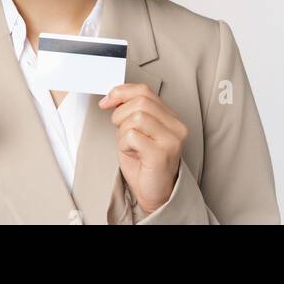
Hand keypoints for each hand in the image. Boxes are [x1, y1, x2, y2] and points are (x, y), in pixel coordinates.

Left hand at [99, 83, 186, 214]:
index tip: (107, 101)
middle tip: (120, 130)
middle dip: (120, 115)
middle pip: (140, 102)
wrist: (154, 193)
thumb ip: (132, 111)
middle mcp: (176, 126)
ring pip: (136, 118)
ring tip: (128, 145)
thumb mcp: (137, 131)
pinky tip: (131, 153)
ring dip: (122, 132)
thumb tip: (113, 96)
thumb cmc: (144, 163)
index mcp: (171, 117)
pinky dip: (124, 144)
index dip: (121, 92)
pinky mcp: (161, 154)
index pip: (145, 91)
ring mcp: (171, 140)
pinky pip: (132, 136)